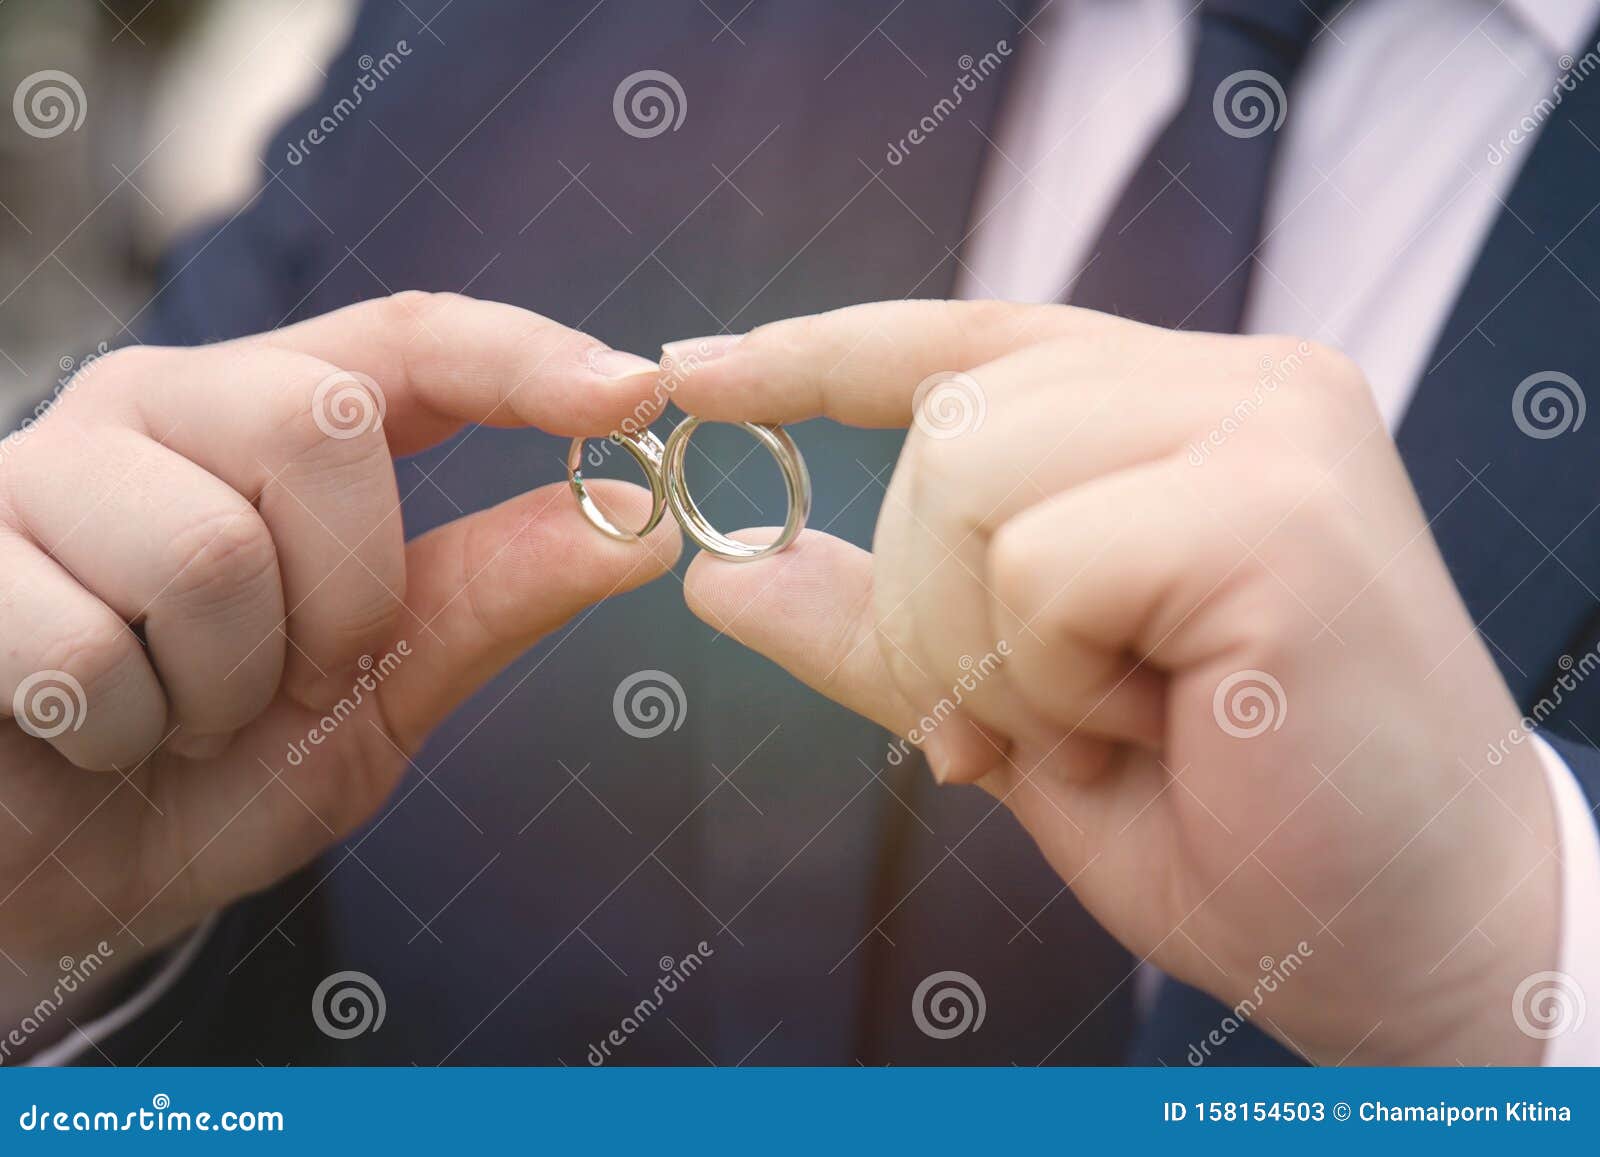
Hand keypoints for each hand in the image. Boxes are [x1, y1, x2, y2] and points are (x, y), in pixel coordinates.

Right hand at [0, 292, 677, 1053]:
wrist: (49, 879)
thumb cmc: (216, 772)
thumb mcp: (381, 689)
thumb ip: (491, 595)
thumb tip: (638, 525)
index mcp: (276, 420)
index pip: (415, 338)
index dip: (526, 355)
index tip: (637, 390)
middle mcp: (162, 408)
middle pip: (322, 426)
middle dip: (340, 597)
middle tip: (288, 677)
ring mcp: (41, 467)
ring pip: (208, 548)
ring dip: (224, 687)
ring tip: (174, 712)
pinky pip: (88, 645)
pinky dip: (119, 731)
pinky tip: (84, 732)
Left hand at [670, 301, 1559, 1064]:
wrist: (1410, 939)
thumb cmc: (1225, 819)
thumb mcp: (1012, 711)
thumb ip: (873, 626)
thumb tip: (717, 571)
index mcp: (1179, 411)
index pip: (964, 345)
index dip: (817, 356)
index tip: (695, 372)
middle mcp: (1234, 385)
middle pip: (945, 424)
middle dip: (922, 604)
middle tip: (1006, 725)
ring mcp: (1267, 427)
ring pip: (971, 474)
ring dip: (988, 646)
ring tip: (1100, 725)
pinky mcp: (1280, 505)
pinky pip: (1042, 561)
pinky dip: (1050, 678)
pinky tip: (1151, 726)